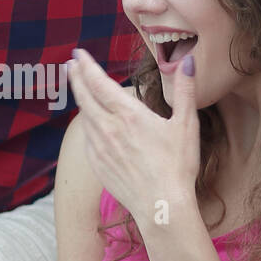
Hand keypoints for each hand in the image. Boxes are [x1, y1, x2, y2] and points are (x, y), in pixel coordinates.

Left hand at [65, 47, 200, 227]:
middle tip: (71, 64)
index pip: (99, 82)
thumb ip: (186, 90)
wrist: (162, 206)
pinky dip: (86, 124)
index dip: (86, 66)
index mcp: (129, 115)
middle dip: (76, 77)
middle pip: (84, 96)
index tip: (78, 54)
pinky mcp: (98, 165)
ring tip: (79, 88)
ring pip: (84, 117)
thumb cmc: (178, 166)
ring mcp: (100, 148)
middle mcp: (109, 129)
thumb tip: (189, 62)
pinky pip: (87, 138)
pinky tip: (90, 122)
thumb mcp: (187, 125)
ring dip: (80, 99)